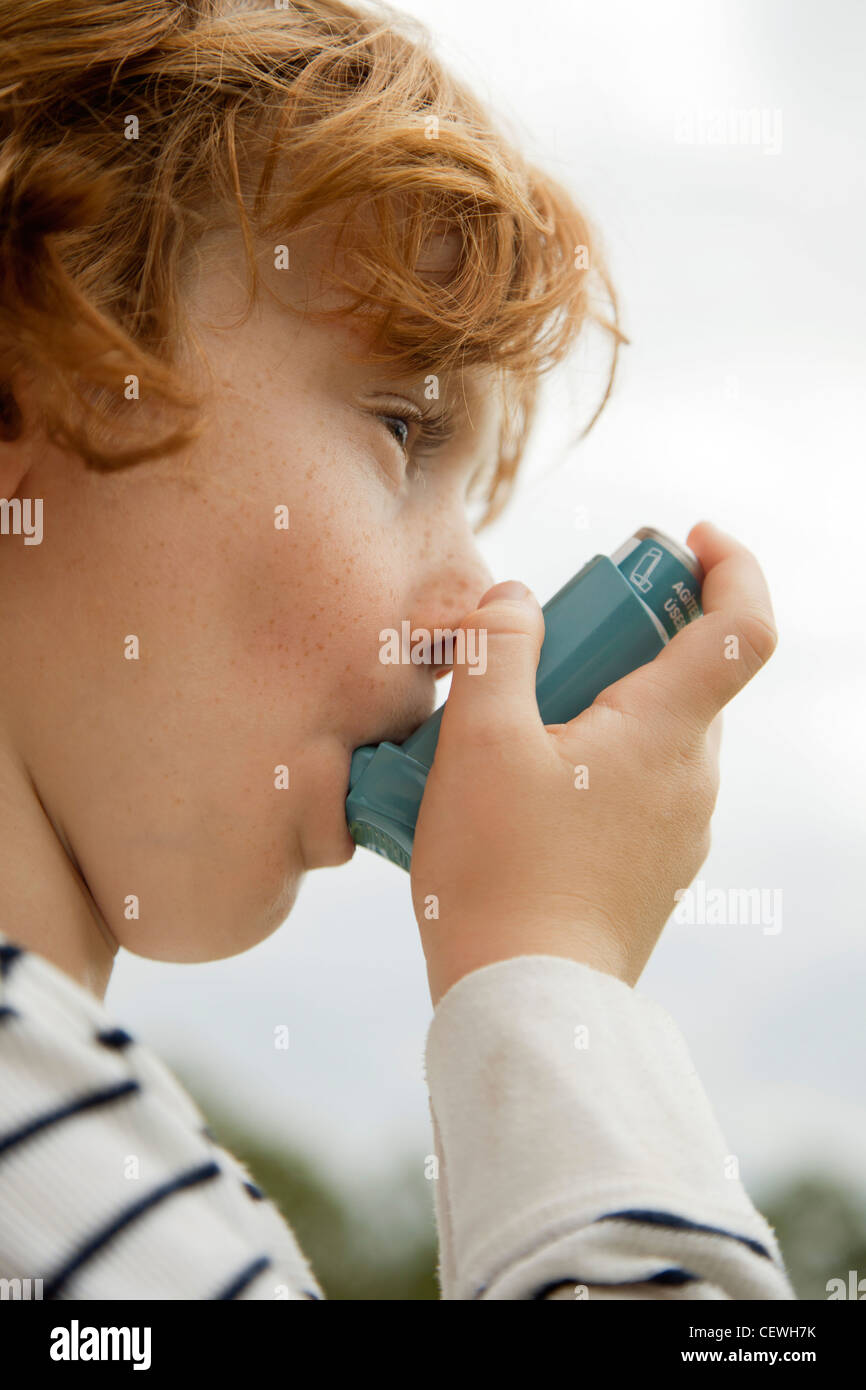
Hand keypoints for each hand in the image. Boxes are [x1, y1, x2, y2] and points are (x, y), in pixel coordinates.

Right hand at [410, 521, 776, 1006]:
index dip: (731, 565)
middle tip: (544, 641)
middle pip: (686, 675)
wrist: (526, 1005)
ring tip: (509, 728)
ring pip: (655, 734)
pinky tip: (518, 793)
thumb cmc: (501, 870)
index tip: (688, 538)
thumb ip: (497, 648)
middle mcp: (693, 780)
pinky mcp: (652, 872)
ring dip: (599, 704)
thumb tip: (518, 601)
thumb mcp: (479, 741)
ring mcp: (679, 832)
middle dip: (628, 635)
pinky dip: (593, 761)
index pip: (744, 626)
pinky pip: (636, 788)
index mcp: (669, 733)